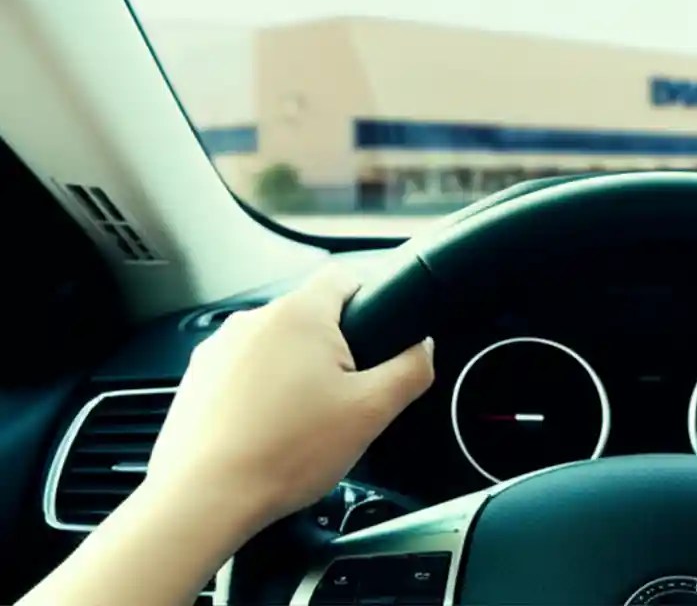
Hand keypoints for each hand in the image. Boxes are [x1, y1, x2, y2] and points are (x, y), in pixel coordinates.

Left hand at [145, 266, 434, 529]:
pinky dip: (259, 396)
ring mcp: (218, 349)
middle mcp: (253, 320)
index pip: (344, 276)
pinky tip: (268, 434)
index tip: (377, 335)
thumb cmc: (284, 453)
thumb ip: (410, 370)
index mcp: (299, 315)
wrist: (206, 497)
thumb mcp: (371, 412)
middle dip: (332, 352)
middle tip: (344, 400)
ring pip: (276, 349)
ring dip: (294, 375)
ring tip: (302, 425)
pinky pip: (243, 375)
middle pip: (310, 319)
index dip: (370, 300)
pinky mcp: (197, 380)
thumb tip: (422, 349)